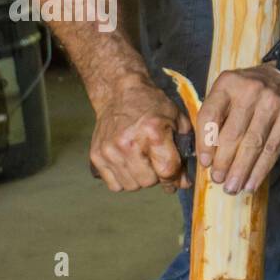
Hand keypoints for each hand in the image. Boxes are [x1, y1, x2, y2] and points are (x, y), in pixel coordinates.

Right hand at [90, 78, 190, 192]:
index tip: (174, 173)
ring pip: (131, 186)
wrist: (118, 93)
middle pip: (148, 182)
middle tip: (155, 161)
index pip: (167, 170)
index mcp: (152, 132)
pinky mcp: (96, 156)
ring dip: (139, 178)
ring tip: (141, 161)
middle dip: (156, 175)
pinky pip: (114, 184)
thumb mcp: (176, 120)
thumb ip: (183, 151)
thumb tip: (183, 183)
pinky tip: (128, 164)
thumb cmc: (151, 105)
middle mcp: (128, 143)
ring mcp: (109, 151)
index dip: (175, 175)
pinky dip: (123, 179)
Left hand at [197, 64, 279, 194]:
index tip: (204, 163)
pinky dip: (260, 170)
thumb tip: (206, 154)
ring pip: (254, 145)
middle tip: (218, 180)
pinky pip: (272, 149)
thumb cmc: (250, 88)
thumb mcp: (228, 90)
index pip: (211, 115)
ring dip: (241, 171)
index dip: (205, 143)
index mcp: (228, 83)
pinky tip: (251, 183)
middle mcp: (251, 91)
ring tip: (232, 187)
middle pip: (233, 134)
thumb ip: (216, 114)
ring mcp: (273, 104)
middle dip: (223, 162)